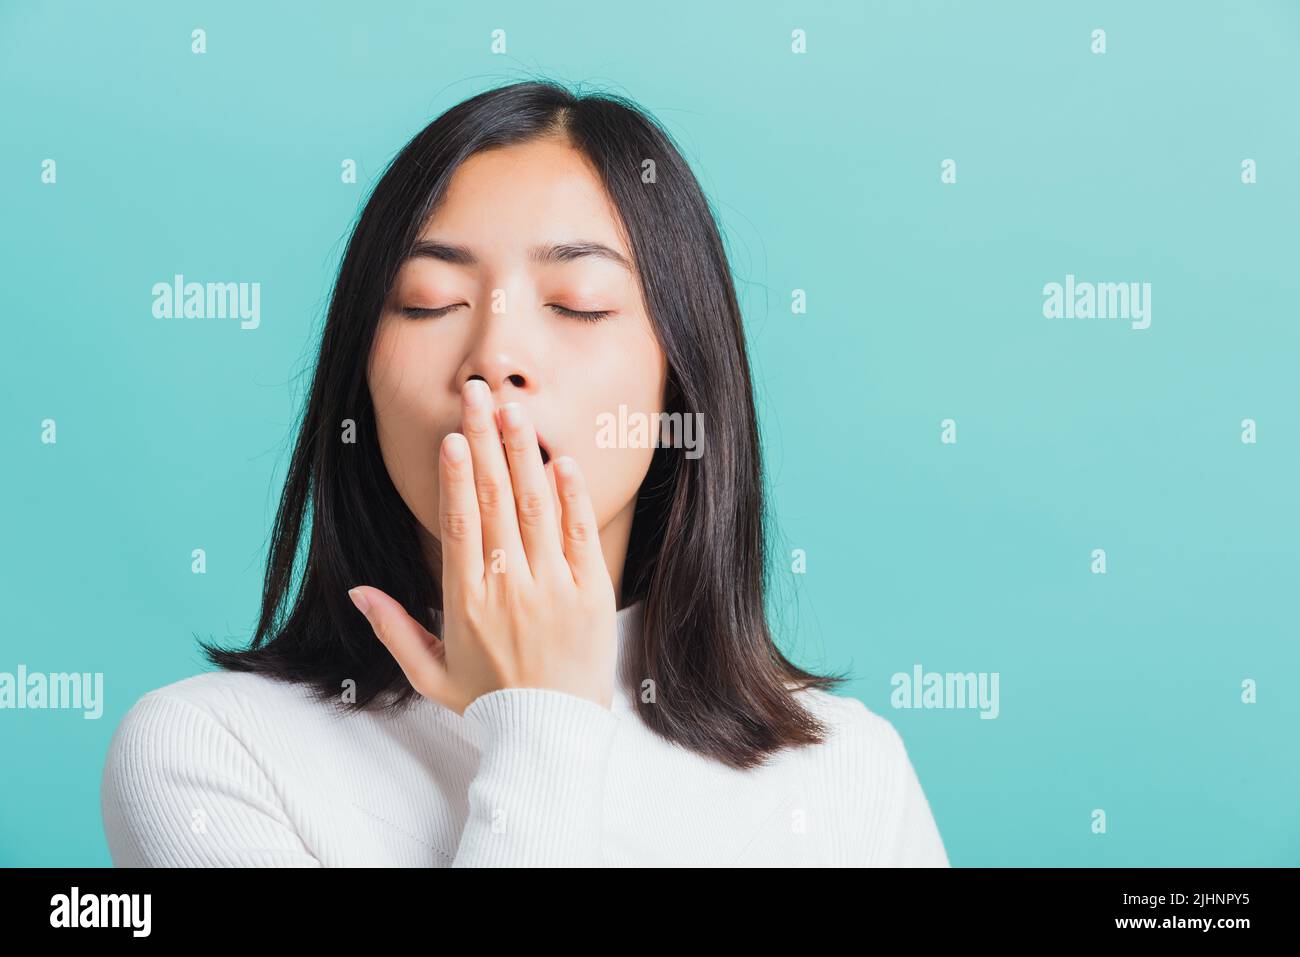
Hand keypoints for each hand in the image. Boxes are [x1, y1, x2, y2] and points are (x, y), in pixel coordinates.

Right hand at [348, 378, 617, 714]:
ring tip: (514, 411)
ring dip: (525, 454)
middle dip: (487, 442)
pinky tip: (562, 460)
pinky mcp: (591, 594)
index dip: (457, 476)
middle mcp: (510, 587)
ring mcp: (554, 588)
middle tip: (479, 395)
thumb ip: (394, 628)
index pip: (460, 523)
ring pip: (536, 507)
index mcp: (467, 601)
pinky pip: (581, 534)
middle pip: (496, 500)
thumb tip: (358, 589)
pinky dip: (572, 496)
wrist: (552, 738)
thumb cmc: (489, 704)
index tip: (453, 436)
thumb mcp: (430, 674)